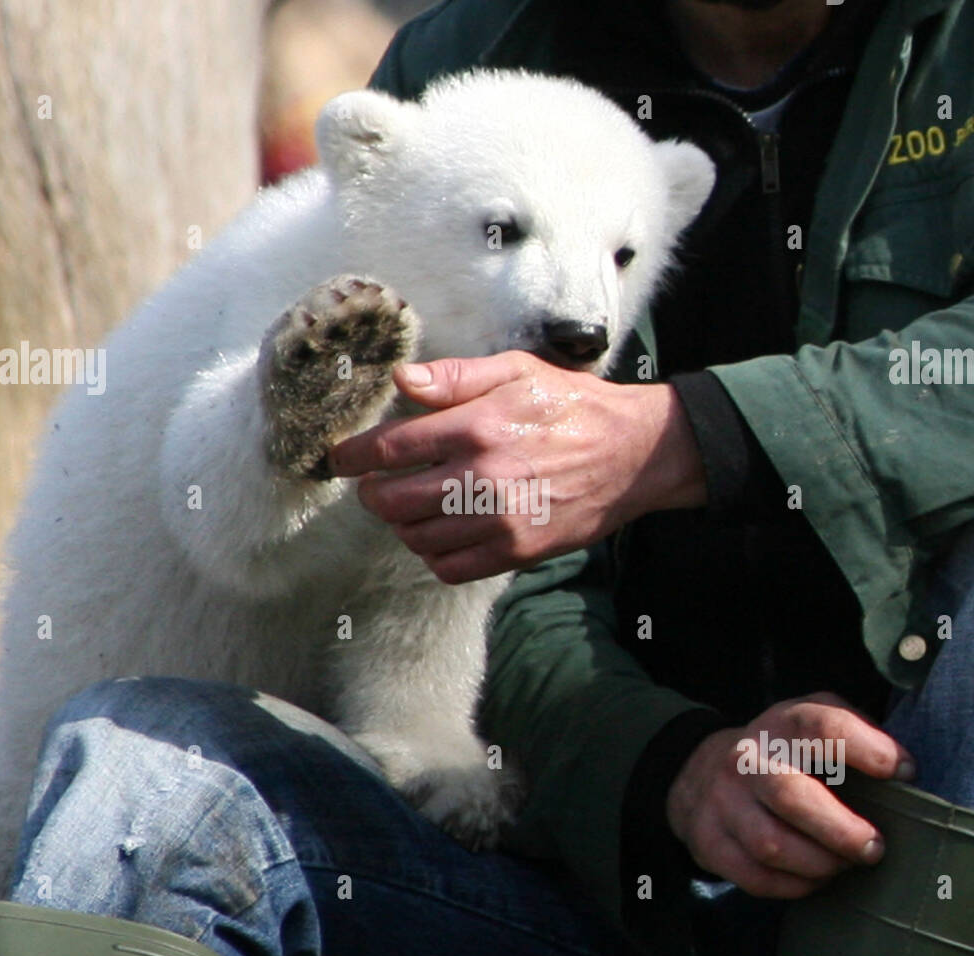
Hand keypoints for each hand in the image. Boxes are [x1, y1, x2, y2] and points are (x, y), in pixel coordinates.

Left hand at [327, 351, 705, 582]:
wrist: (632, 454)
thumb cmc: (571, 406)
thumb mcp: (516, 370)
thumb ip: (454, 377)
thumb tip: (401, 380)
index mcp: (477, 427)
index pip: (389, 449)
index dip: (353, 456)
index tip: (341, 458)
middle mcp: (483, 478)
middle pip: (391, 501)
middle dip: (371, 493)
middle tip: (373, 484)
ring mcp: (499, 521)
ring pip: (415, 537)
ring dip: (401, 523)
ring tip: (410, 505)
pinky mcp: (516, 551)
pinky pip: (449, 567)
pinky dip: (432, 554)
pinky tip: (441, 532)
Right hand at [665, 693, 916, 897]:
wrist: (699, 770)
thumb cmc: (781, 753)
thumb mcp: (811, 722)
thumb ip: (854, 734)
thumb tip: (907, 772)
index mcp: (783, 724)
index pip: (823, 728)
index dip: (870, 750)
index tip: (906, 772)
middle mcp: (748, 759)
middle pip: (790, 796)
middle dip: (841, 831)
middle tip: (875, 848)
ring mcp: (722, 800)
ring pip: (770, 844)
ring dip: (819, 864)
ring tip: (843, 865)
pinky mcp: (709, 840)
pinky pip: (755, 876)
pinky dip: (794, 886)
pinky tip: (814, 878)